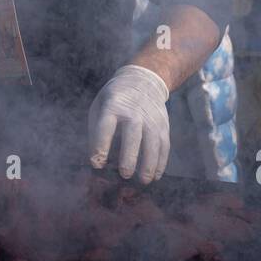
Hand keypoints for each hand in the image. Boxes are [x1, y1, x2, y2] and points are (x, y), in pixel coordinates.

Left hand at [88, 65, 170, 183]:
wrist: (143, 80)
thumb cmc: (114, 99)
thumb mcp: (99, 106)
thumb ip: (95, 132)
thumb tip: (97, 162)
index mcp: (113, 105)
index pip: (106, 126)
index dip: (101, 145)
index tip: (97, 163)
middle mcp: (134, 111)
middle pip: (133, 134)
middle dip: (129, 155)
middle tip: (124, 174)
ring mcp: (151, 118)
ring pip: (153, 142)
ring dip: (149, 163)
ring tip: (143, 180)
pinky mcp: (163, 125)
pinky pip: (164, 145)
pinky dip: (161, 162)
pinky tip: (156, 176)